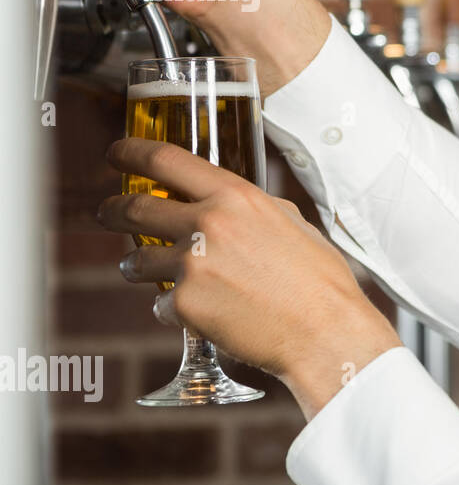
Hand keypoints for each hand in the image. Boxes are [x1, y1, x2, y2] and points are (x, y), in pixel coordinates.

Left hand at [97, 137, 402, 418]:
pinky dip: (175, 309)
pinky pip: (161, 303)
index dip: (131, 151)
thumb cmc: (319, 281)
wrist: (325, 332)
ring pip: (136, 260)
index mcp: (237, 197)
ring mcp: (192, 264)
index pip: (167, 159)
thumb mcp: (292, 224)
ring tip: (152, 274)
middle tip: (107, 213)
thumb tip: (226, 203)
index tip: (117, 153)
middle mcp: (208, 224)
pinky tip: (205, 313)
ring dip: (138, 266)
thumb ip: (252, 208)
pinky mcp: (184, 304)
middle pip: (134, 207)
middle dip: (112, 210)